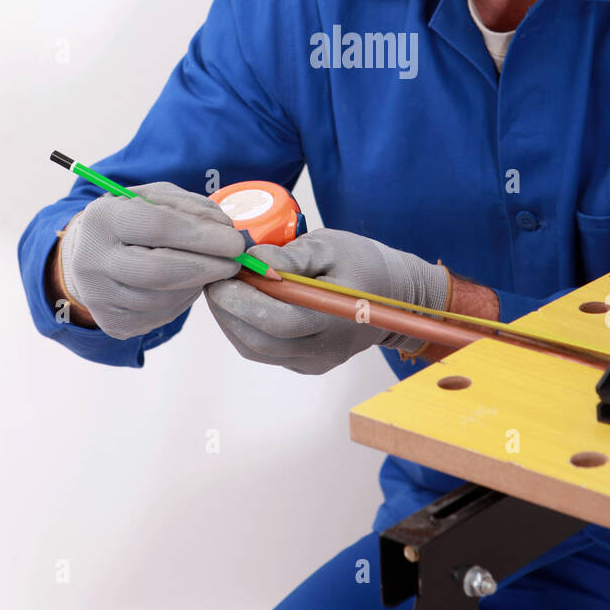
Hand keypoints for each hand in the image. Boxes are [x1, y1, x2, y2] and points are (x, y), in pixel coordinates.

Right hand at [58, 181, 245, 338]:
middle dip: (207, 266)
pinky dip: (185, 298)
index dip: (202, 236)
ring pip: (164, 298)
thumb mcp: (157, 198)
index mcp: (102, 218)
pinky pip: (162, 315)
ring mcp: (99, 296)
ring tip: (211, 267)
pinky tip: (188, 283)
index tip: (235, 241)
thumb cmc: (133, 219)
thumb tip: (225, 229)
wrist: (91, 253)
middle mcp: (92, 260)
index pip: (157, 227)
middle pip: (159, 271)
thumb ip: (191, 207)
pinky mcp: (112, 322)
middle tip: (235, 261)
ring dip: (198, 283)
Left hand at [203, 227, 448, 374]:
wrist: (396, 295)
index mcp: (335, 320)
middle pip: (260, 342)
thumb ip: (291, 257)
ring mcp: (314, 362)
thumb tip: (252, 261)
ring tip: (223, 289)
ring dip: (231, 321)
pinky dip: (245, 329)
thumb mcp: (331, 245)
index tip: (221, 276)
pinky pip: (265, 351)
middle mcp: (324, 350)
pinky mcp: (306, 363)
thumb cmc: (364, 263)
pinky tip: (241, 303)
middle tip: (214, 281)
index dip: (242, 301)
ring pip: (256, 350)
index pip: (277, 321)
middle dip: (227, 311)